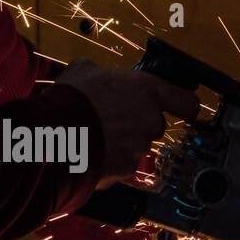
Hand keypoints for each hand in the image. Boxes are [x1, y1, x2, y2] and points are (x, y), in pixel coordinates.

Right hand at [55, 59, 199, 186]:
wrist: (53, 134)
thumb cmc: (70, 97)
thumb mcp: (85, 69)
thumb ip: (105, 74)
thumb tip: (100, 77)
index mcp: (147, 90)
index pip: (187, 101)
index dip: (184, 104)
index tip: (181, 106)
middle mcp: (151, 120)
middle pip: (156, 124)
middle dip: (138, 122)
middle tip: (111, 117)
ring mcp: (140, 147)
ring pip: (137, 145)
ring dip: (121, 141)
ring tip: (94, 134)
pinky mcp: (127, 169)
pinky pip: (122, 163)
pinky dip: (109, 159)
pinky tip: (90, 151)